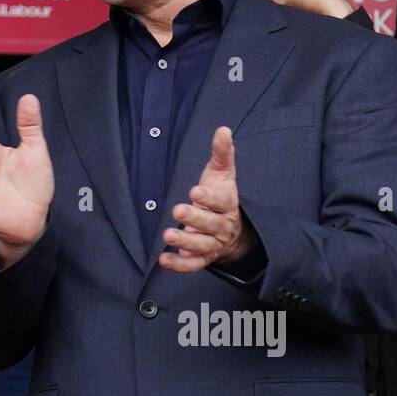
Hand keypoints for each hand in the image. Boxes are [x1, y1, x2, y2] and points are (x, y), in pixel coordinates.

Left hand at [159, 126, 255, 272]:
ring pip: (201, 245)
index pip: (221, 201)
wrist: (233, 231)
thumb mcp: (222, 174)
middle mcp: (222, 226)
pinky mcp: (203, 258)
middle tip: (177, 210)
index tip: (195, 191)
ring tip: (168, 236)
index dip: (209, 197)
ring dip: (185, 241)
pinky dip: (179, 265)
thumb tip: (223, 130)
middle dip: (194, 218)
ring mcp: (213, 244)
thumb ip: (222, 153)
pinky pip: (193, 264)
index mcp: (227, 204)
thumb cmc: (221, 197)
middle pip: (210, 224)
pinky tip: (163, 260)